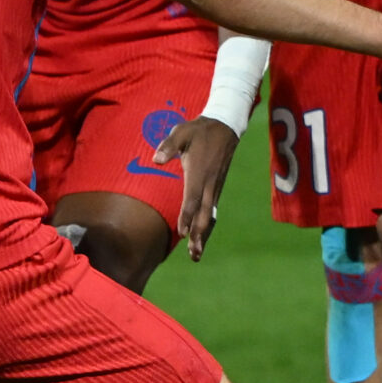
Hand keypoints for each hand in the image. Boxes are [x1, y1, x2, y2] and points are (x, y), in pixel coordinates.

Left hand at [153, 115, 241, 261]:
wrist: (225, 127)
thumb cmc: (198, 130)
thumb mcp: (181, 132)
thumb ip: (168, 146)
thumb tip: (156, 159)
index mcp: (198, 172)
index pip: (192, 198)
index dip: (186, 216)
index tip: (182, 232)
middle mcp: (209, 184)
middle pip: (204, 214)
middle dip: (198, 235)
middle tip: (193, 255)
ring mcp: (215, 187)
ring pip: (210, 216)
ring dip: (203, 235)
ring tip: (196, 254)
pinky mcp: (216, 188)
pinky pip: (212, 211)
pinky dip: (207, 226)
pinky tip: (202, 237)